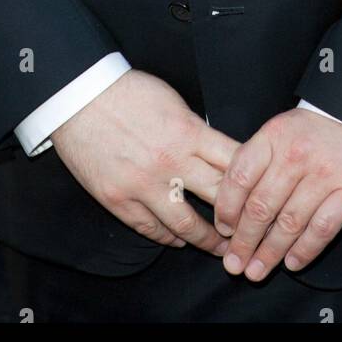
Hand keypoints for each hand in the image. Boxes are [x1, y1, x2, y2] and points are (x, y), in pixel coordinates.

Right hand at [51, 69, 238, 255]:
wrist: (78, 97)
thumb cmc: (128, 92)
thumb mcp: (173, 101)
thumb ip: (196, 130)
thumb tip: (216, 151)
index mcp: (188, 133)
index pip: (235, 165)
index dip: (254, 184)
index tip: (263, 195)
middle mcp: (170, 163)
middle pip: (218, 199)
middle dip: (239, 219)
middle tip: (251, 231)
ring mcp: (143, 185)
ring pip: (186, 224)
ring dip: (207, 239)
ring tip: (222, 248)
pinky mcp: (118, 199)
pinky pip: (149, 228)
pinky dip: (167, 237)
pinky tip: (177, 240)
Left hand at [213, 109, 341, 280]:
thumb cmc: (320, 128)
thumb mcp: (284, 129)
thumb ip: (260, 158)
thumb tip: (232, 198)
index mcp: (274, 136)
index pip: (240, 176)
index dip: (227, 207)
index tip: (223, 229)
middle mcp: (297, 154)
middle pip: (262, 206)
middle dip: (244, 241)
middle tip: (234, 263)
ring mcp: (325, 173)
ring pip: (289, 223)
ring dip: (270, 252)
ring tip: (257, 271)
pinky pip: (322, 228)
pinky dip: (305, 250)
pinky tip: (292, 263)